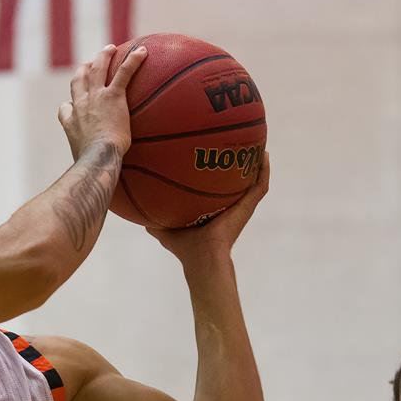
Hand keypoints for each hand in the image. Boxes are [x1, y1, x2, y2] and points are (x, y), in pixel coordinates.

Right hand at [59, 42, 147, 157]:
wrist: (98, 158)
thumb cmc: (93, 167)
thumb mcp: (84, 165)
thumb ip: (89, 165)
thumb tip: (96, 181)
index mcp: (71, 122)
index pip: (66, 108)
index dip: (69, 105)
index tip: (73, 104)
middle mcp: (80, 105)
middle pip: (79, 80)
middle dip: (83, 70)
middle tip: (89, 63)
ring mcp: (95, 98)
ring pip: (97, 69)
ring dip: (103, 57)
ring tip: (109, 49)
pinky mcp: (112, 96)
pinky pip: (124, 73)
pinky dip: (133, 60)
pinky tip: (143, 51)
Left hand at [149, 151, 270, 260]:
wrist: (202, 257)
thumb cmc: (185, 247)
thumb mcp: (164, 229)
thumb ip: (153, 219)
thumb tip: (136, 212)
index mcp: (213, 209)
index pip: (216, 188)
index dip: (216, 173)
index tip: (214, 154)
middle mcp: (229, 206)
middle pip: (236, 181)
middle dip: (238, 163)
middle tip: (238, 143)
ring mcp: (241, 206)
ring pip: (253, 181)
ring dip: (256, 164)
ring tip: (257, 143)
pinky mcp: (248, 207)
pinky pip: (260, 186)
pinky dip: (264, 171)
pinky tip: (264, 155)